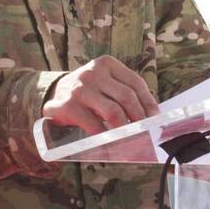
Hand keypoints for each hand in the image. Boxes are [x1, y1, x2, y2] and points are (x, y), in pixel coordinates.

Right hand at [42, 55, 159, 135]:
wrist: (53, 94)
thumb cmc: (88, 92)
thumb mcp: (104, 84)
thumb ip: (123, 93)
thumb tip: (149, 115)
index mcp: (107, 64)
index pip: (135, 83)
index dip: (148, 102)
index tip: (155, 118)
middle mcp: (93, 73)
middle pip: (127, 97)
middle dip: (139, 117)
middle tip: (144, 131)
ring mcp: (80, 89)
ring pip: (113, 112)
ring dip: (125, 129)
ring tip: (130, 138)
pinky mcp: (69, 106)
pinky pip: (94, 126)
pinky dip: (106, 138)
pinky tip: (111, 144)